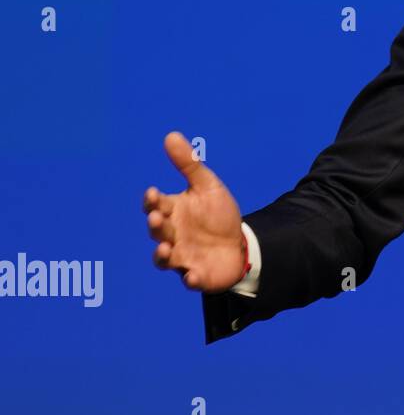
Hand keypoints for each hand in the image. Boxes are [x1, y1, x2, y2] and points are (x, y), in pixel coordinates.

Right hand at [142, 131, 245, 292]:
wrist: (240, 243)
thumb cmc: (218, 214)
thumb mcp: (207, 186)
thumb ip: (188, 165)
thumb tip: (170, 135)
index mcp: (173, 212)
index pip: (156, 204)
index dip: (152, 201)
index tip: (153, 193)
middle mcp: (172, 235)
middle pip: (157, 231)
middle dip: (155, 225)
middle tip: (157, 218)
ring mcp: (182, 256)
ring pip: (164, 259)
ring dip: (162, 255)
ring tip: (165, 250)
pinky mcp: (197, 275)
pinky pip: (189, 279)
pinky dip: (189, 278)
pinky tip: (193, 276)